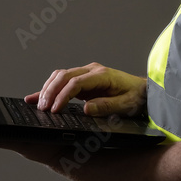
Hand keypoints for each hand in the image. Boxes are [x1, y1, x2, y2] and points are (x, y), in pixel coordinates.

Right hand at [26, 62, 146, 116]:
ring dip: (48, 89)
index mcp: (102, 75)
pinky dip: (49, 89)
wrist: (144, 90)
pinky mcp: (83, 80)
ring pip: (60, 76)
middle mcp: (92, 71)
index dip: (63, 96)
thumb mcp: (125, 105)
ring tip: (39, 105)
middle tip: (43, 108)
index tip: (55, 109)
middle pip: (64, 76)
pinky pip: (62, 81)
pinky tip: (36, 97)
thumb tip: (86, 108)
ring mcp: (86, 74)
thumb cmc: (136, 97)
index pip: (76, 82)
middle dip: (50, 92)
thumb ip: (106, 107)